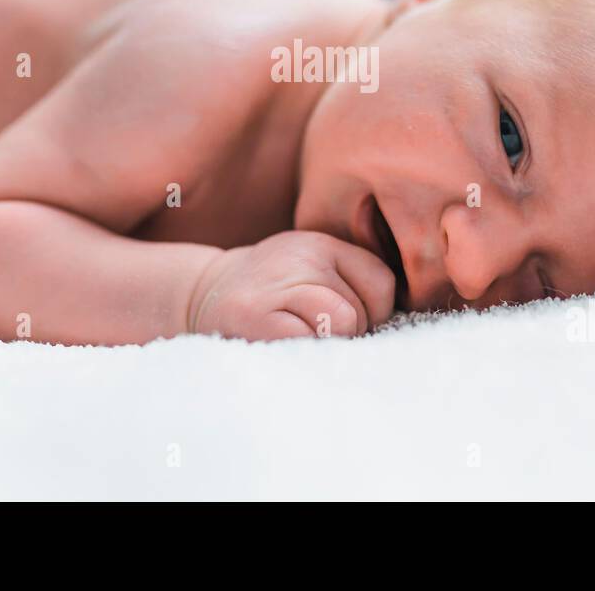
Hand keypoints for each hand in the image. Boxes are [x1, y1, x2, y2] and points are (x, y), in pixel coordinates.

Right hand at [188, 231, 395, 340]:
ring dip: (328, 344)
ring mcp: (279, 282)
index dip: (373, 312)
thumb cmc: (270, 292)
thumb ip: (351, 281)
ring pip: (344, 323)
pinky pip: (308, 340)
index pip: (382, 284)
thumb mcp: (311, 268)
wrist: (200, 293)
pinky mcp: (255, 314)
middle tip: (312, 331)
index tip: (345, 321)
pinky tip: (282, 343)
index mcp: (322, 243)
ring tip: (300, 337)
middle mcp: (303, 254)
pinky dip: (304, 351)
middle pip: (364, 310)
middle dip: (349, 333)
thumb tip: (394, 326)